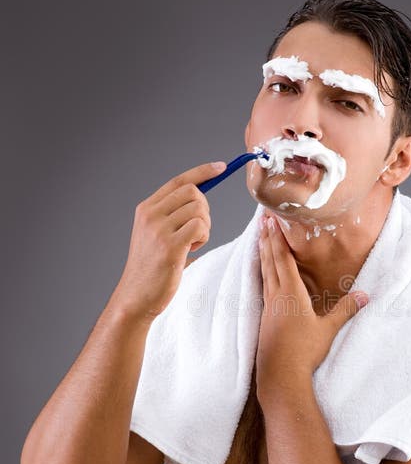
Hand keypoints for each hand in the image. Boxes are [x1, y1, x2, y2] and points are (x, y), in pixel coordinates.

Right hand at [112, 160, 225, 321]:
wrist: (136, 297)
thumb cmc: (152, 269)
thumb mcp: (156, 235)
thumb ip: (173, 216)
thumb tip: (200, 199)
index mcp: (146, 209)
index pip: (179, 181)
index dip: (202, 172)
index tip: (221, 167)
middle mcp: (150, 214)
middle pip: (193, 192)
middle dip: (205, 209)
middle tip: (199, 230)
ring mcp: (158, 229)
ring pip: (199, 209)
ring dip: (205, 226)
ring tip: (192, 243)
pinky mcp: (169, 245)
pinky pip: (200, 227)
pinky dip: (203, 237)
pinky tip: (192, 249)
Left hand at [256, 212, 368, 395]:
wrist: (280, 375)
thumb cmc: (305, 351)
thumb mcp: (328, 329)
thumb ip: (346, 309)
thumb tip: (365, 295)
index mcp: (290, 293)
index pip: (282, 258)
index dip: (277, 237)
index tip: (271, 219)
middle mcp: (275, 295)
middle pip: (269, 261)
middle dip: (267, 239)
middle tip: (261, 220)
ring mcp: (267, 307)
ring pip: (264, 273)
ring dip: (262, 253)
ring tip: (259, 239)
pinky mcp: (264, 319)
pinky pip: (262, 287)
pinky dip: (262, 273)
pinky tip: (262, 273)